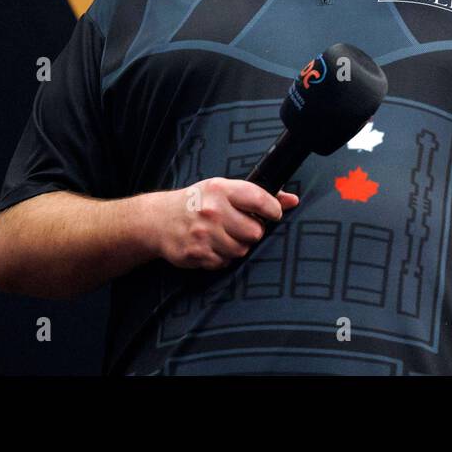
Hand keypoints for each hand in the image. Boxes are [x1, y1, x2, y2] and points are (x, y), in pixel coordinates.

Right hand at [153, 177, 298, 269]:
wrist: (158, 220)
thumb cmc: (198, 202)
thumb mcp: (224, 189)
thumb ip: (259, 195)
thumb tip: (293, 200)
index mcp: (221, 189)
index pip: (260, 200)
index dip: (273, 210)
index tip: (273, 214)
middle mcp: (212, 210)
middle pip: (254, 232)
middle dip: (251, 232)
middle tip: (239, 227)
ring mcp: (203, 234)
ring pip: (241, 250)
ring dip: (236, 246)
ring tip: (223, 236)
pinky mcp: (196, 254)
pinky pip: (224, 263)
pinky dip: (221, 258)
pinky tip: (211, 246)